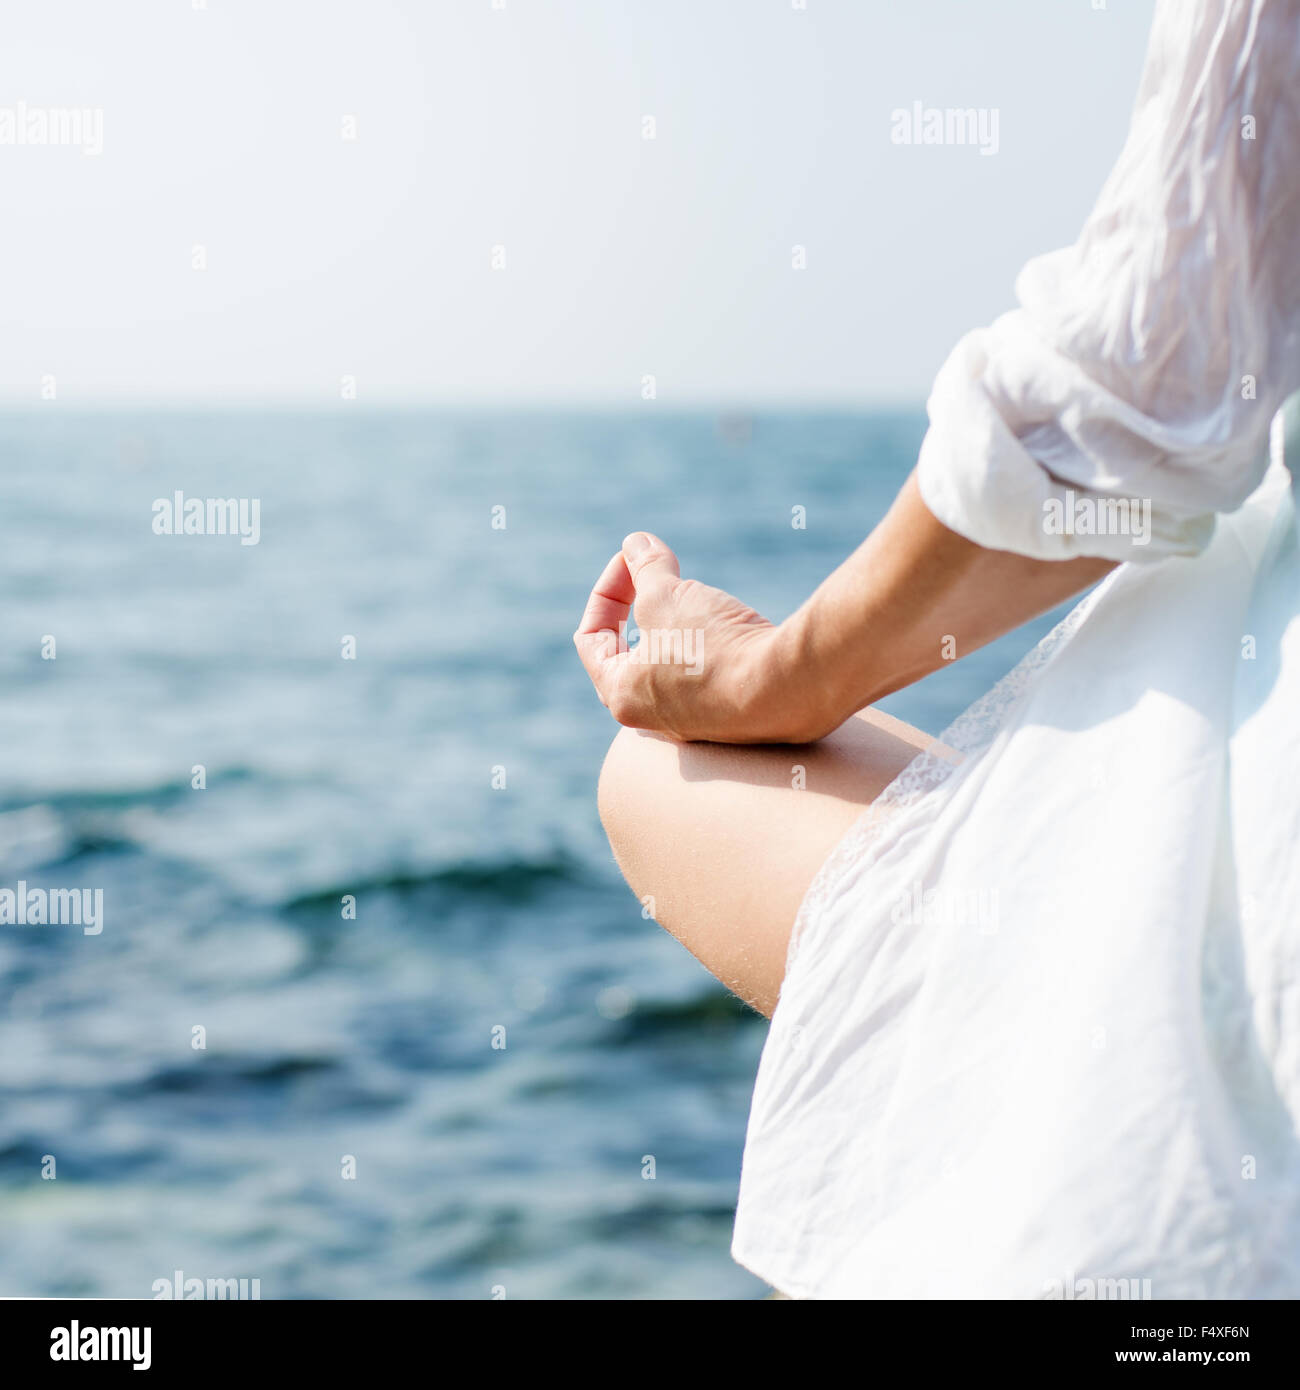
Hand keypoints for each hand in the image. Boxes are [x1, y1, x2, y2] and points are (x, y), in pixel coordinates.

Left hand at [574, 532, 810, 742]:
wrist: (788, 687)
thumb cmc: (714, 646)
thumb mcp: (668, 594)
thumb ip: (645, 567)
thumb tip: (635, 543)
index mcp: (623, 695)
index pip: (591, 639)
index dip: (607, 591)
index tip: (632, 561)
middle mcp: (654, 718)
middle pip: (630, 654)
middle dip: (641, 608)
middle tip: (660, 579)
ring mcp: (696, 722)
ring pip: (672, 664)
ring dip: (678, 624)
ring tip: (700, 599)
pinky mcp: (734, 717)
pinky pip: (707, 676)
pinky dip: (708, 645)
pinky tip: (730, 625)